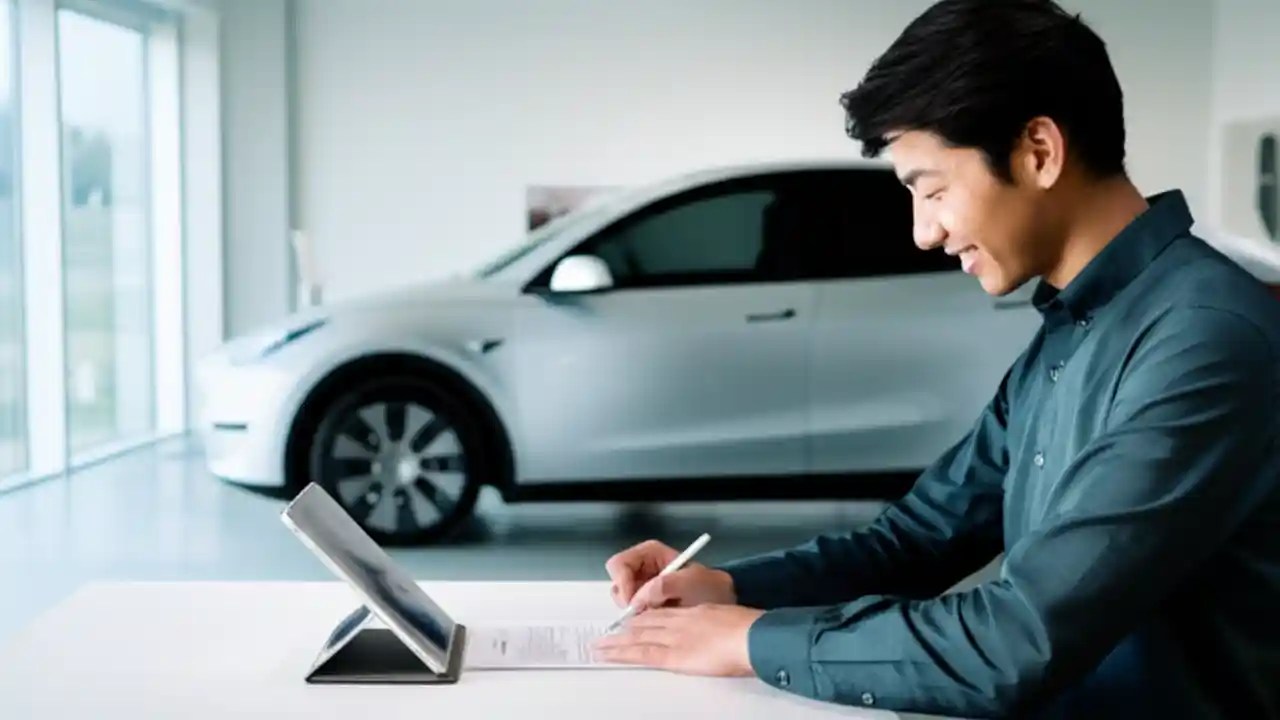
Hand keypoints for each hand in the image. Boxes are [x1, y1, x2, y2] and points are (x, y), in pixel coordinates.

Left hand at [592, 604, 764, 676]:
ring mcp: (674, 637)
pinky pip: (642, 654)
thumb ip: (717, 626)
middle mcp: (680, 621)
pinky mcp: (673, 655)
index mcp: (695, 612)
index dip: (645, 617)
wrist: (752, 635)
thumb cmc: (750, 630)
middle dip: (626, 629)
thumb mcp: (732, 621)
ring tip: (599, 645)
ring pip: (638, 637)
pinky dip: (622, 654)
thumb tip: (715, 636)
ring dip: (616, 641)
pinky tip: (609, 654)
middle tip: (608, 633)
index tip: (633, 621)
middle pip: (646, 624)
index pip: (663, 614)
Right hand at [605, 540, 736, 611]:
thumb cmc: (711, 586)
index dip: (622, 583)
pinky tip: (658, 619)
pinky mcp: (645, 603)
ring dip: (634, 610)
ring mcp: (641, 585)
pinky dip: (640, 618)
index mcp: (649, 553)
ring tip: (657, 614)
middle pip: (616, 582)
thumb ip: (664, 585)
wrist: (722, 602)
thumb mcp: (691, 581)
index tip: (632, 602)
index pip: (620, 564)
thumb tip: (641, 598)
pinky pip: (631, 611)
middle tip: (642, 612)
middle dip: (627, 599)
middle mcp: (641, 567)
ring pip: (621, 598)